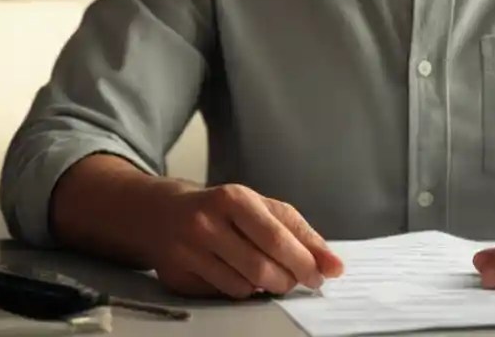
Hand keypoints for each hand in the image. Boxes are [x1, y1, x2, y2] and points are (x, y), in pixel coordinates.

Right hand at [141, 183, 343, 298]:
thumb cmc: (222, 208)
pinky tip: (241, 275)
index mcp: (233, 198)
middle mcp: (206, 223)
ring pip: (243, 286)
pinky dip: (242, 290)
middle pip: (261, 267)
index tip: (323, 274)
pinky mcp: (177, 276)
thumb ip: (298, 232)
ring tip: (271, 274)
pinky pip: (223, 294)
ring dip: (266, 286)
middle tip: (300, 280)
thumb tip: (333, 265)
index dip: (304, 261)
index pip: (277, 237)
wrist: (161, 213)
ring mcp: (188, 252)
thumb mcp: (261, 207)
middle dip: (289, 279)